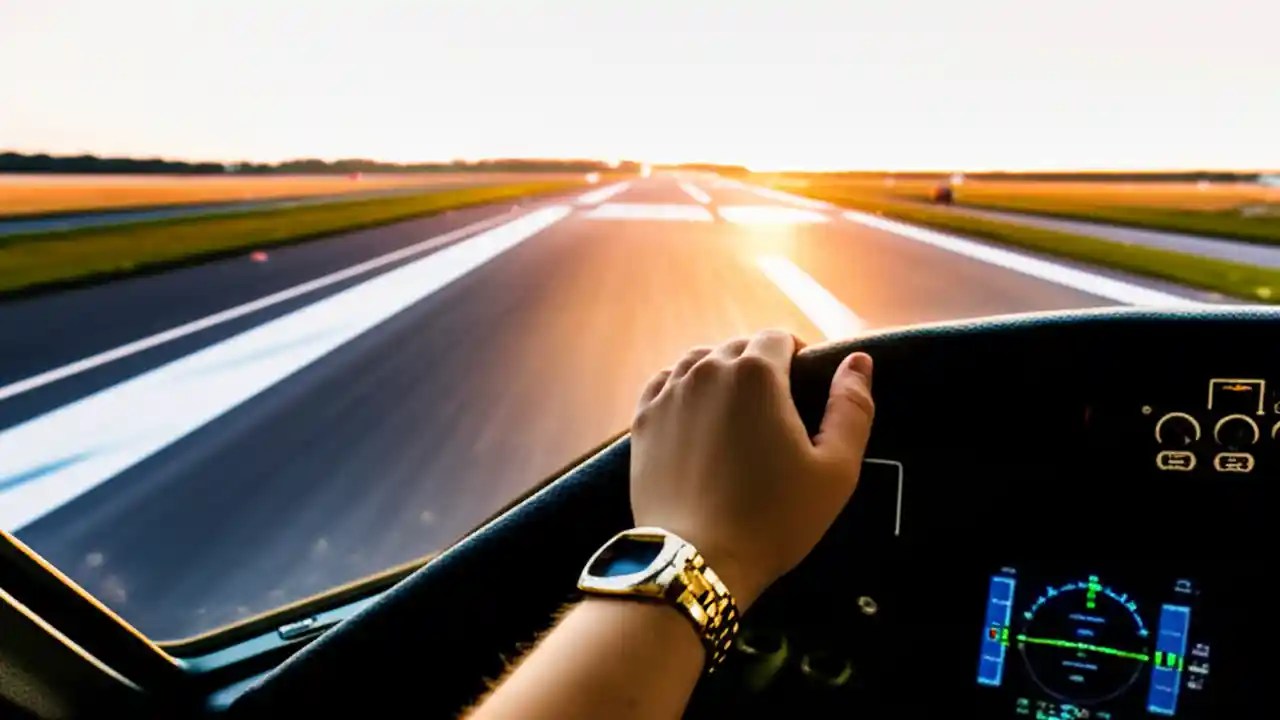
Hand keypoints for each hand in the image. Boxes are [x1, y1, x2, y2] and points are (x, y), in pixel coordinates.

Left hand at [630, 330, 874, 609]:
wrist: (698, 559)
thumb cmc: (774, 518)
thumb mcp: (835, 470)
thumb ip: (852, 407)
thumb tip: (858, 361)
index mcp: (756, 373)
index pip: (779, 337)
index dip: (798, 358)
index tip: (804, 392)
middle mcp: (707, 369)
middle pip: (739, 347)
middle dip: (760, 368)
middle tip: (774, 414)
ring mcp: (669, 392)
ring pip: (700, 362)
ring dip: (721, 375)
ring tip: (736, 415)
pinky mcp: (642, 419)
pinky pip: (666, 383)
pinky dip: (684, 390)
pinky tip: (698, 418)